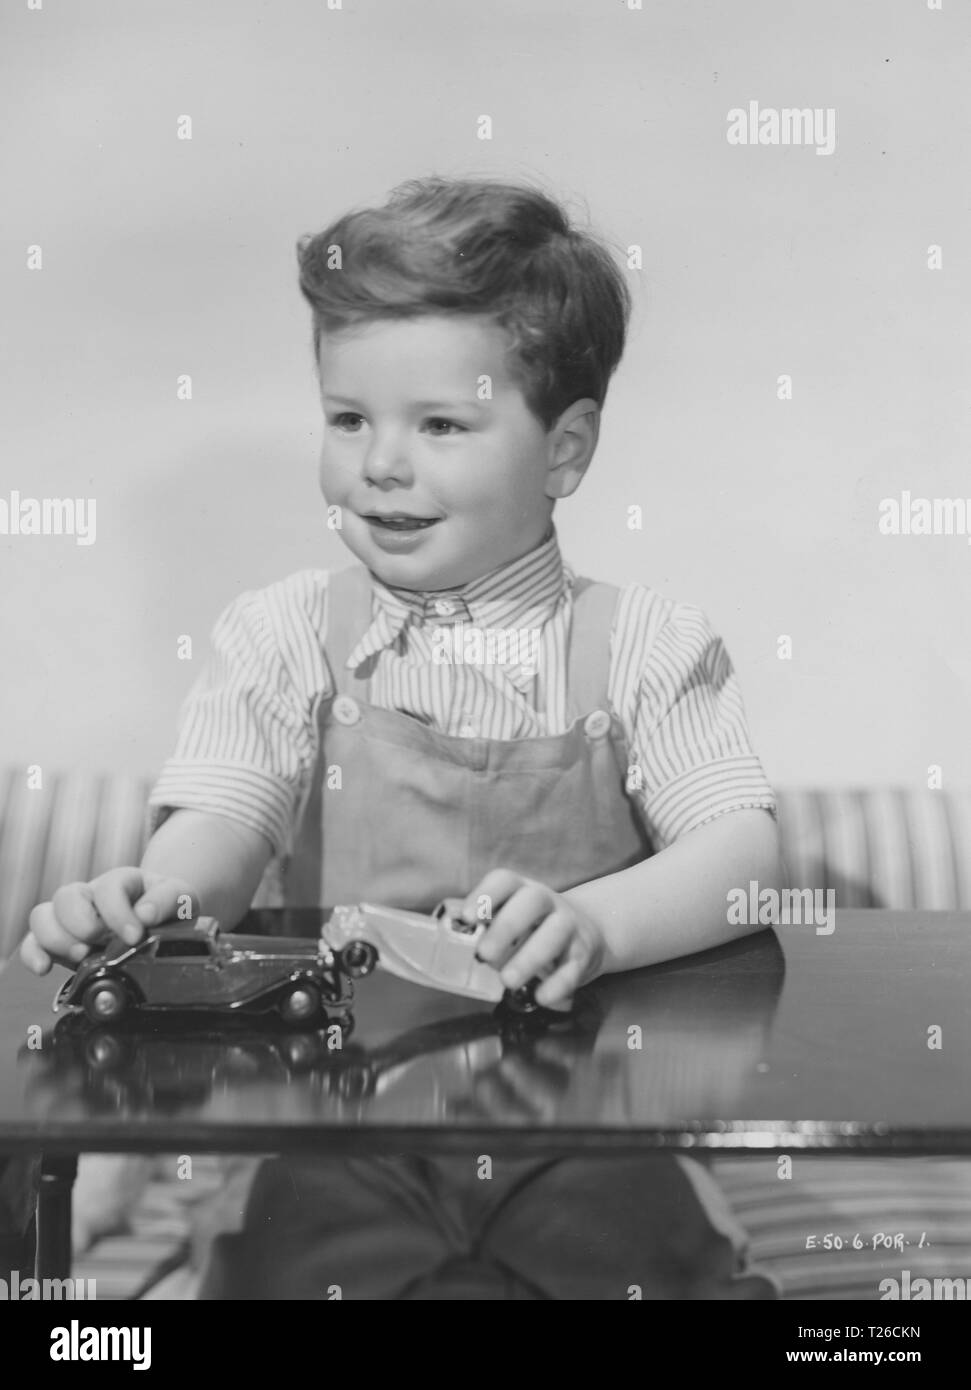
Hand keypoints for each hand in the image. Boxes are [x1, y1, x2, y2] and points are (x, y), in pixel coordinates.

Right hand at [20, 867, 199, 975]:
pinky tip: (45, 968)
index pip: (109, 886)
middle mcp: (91, 896)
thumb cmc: (167, 908)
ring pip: (43, 916)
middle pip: (67, 896)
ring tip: (82, 955)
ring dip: (57, 938)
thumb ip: (167, 900)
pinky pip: (33, 942)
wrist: (162, 920)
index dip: (118, 911)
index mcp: (121, 882)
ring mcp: (72, 918)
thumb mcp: (180, 898)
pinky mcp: (61, 942)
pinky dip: (33, 954)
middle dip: (82, 923)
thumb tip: (145, 914)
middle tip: (100, 942)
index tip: (135, 935)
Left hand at [460, 869, 606, 1008]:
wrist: (587, 933)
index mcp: (521, 890)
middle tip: (483, 954)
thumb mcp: (510, 920)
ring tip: (507, 980)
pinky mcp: (585, 952)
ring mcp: (570, 925)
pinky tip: (541, 997)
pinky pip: (574, 966)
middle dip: (506, 926)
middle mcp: (547, 901)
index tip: (467, 917)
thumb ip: (485, 930)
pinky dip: (558, 983)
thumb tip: (452, 949)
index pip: (504, 881)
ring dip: (530, 957)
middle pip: (531, 901)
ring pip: (555, 933)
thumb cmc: (533, 928)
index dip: (485, 895)